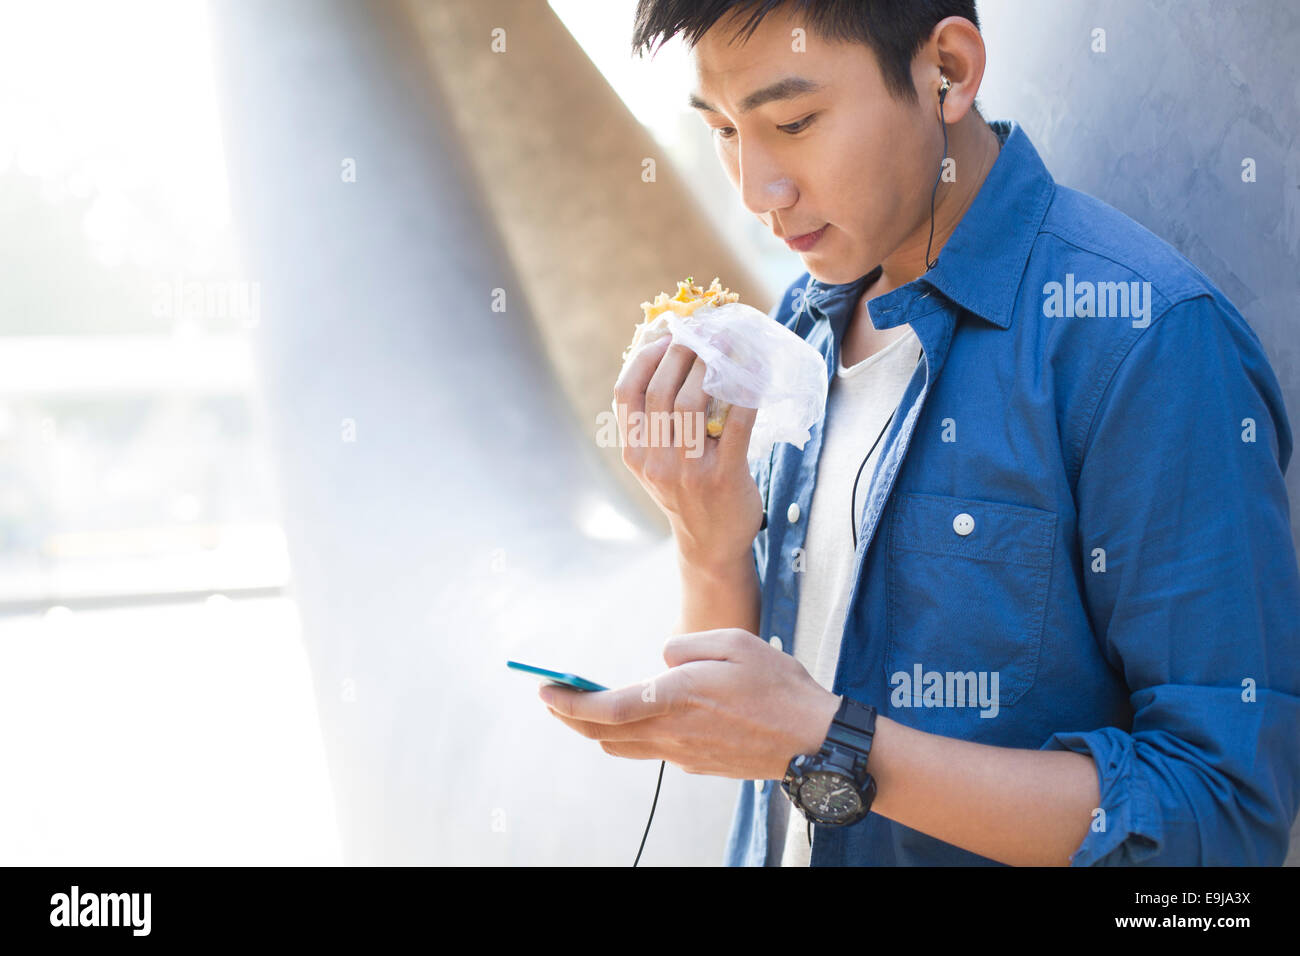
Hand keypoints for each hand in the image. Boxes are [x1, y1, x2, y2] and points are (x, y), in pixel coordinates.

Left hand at [539, 628, 839, 780]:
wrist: (814, 740)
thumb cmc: (779, 686)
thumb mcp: (733, 642)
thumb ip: (686, 646)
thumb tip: (662, 660)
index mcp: (675, 697)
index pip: (605, 708)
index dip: (568, 702)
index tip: (543, 690)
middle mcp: (672, 732)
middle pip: (604, 734)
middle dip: (572, 717)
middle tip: (554, 698)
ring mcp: (684, 754)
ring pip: (626, 746)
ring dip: (600, 729)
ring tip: (590, 707)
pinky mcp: (699, 765)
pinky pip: (656, 750)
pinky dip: (637, 733)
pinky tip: (647, 715)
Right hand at [613, 335, 761, 566]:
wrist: (711, 546)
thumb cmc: (685, 493)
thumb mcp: (655, 464)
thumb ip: (653, 425)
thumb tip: (667, 360)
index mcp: (634, 453)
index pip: (626, 392)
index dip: (644, 356)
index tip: (665, 335)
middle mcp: (655, 461)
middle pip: (661, 389)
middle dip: (682, 351)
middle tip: (703, 331)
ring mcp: (688, 470)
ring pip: (692, 401)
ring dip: (710, 365)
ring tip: (725, 346)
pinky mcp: (724, 477)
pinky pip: (737, 422)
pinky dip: (747, 391)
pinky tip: (755, 373)